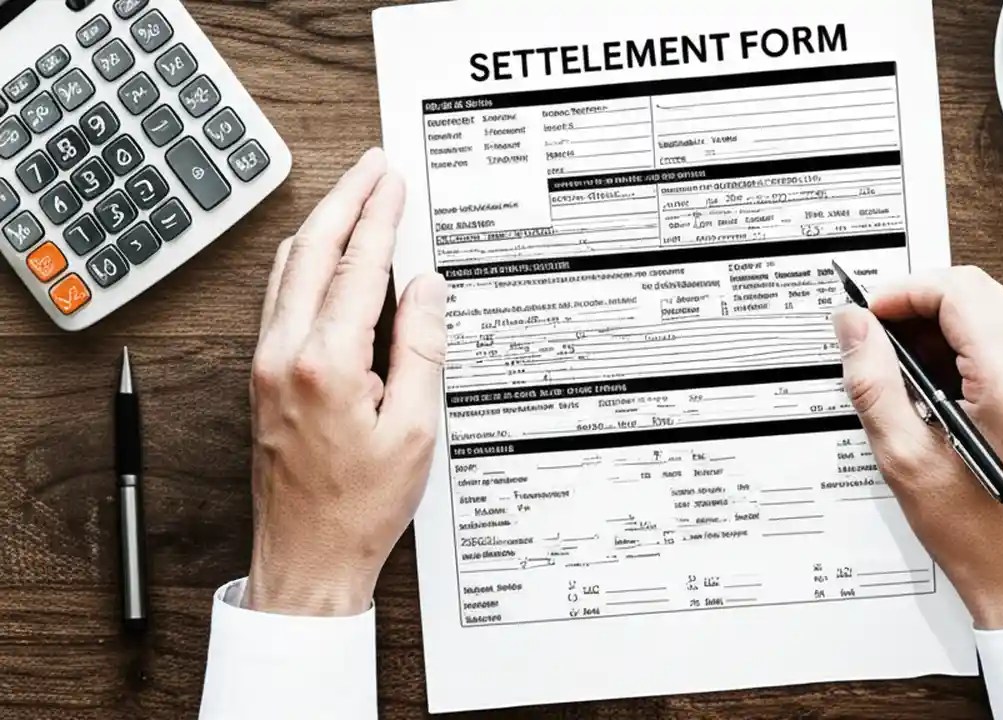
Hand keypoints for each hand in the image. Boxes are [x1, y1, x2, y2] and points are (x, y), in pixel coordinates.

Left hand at [245, 148, 447, 615]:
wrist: (306, 555)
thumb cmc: (361, 506)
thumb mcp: (415, 428)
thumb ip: (421, 348)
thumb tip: (424, 288)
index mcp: (325, 363)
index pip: (357, 267)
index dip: (379, 216)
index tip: (393, 180)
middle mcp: (283, 354)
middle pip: (313, 251)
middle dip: (345, 199)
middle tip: (372, 165)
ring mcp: (264, 364)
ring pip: (288, 270)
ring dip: (322, 226)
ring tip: (352, 196)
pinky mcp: (261, 377)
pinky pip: (280, 299)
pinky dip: (305, 263)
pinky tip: (322, 256)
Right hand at [831, 266, 1002, 628]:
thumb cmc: (983, 537)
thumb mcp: (906, 459)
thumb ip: (873, 382)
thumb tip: (854, 329)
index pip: (958, 291)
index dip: (904, 292)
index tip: (870, 313)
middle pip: (977, 290)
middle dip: (919, 304)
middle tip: (878, 337)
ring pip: (992, 308)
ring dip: (941, 325)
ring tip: (903, 369)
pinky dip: (964, 344)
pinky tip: (934, 383)